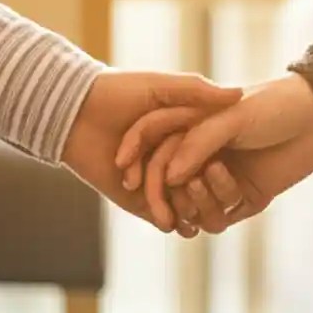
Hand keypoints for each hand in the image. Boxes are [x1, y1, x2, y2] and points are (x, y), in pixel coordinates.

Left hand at [60, 71, 240, 227]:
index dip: (225, 160)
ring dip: (190, 210)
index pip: (212, 148)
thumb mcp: (163, 87)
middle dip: (207, 192)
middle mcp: (170, 154)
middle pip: (198, 179)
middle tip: (222, 201)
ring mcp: (151, 176)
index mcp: (182, 126)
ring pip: (179, 199)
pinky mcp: (132, 195)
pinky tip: (181, 226)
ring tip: (202, 220)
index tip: (238, 167)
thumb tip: (238, 94)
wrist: (73, 110)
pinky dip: (168, 220)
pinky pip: (156, 213)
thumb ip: (199, 92)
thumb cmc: (118, 91)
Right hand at [115, 73, 312, 231]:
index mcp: (193, 130)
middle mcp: (205, 156)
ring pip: (194, 206)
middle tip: (171, 198)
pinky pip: (221, 217)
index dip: (142, 169)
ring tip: (209, 180)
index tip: (130, 180)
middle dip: (166, 196)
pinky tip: (236, 192)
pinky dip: (220, 211)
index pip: (156, 155)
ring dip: (198, 201)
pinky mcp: (247, 197)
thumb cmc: (274, 106)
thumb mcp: (232, 118)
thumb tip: (167, 177)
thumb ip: (198, 143)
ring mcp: (225, 178)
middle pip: (170, 187)